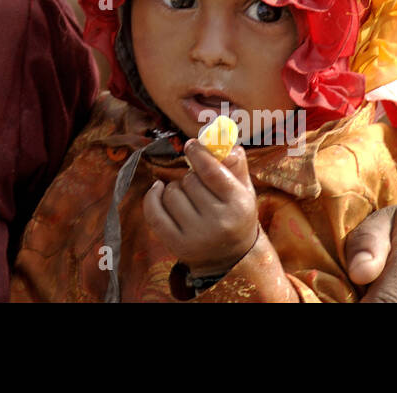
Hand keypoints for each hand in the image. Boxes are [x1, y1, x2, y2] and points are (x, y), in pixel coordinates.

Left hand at [143, 140, 258, 275]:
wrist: (230, 257)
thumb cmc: (235, 214)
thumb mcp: (244, 189)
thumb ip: (234, 163)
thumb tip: (215, 139)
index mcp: (238, 204)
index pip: (211, 171)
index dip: (198, 153)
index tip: (191, 145)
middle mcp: (219, 222)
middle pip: (189, 181)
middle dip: (190, 176)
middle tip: (197, 184)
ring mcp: (196, 235)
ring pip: (171, 193)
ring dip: (174, 188)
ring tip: (187, 197)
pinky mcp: (176, 244)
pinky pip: (154, 212)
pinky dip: (152, 197)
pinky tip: (159, 191)